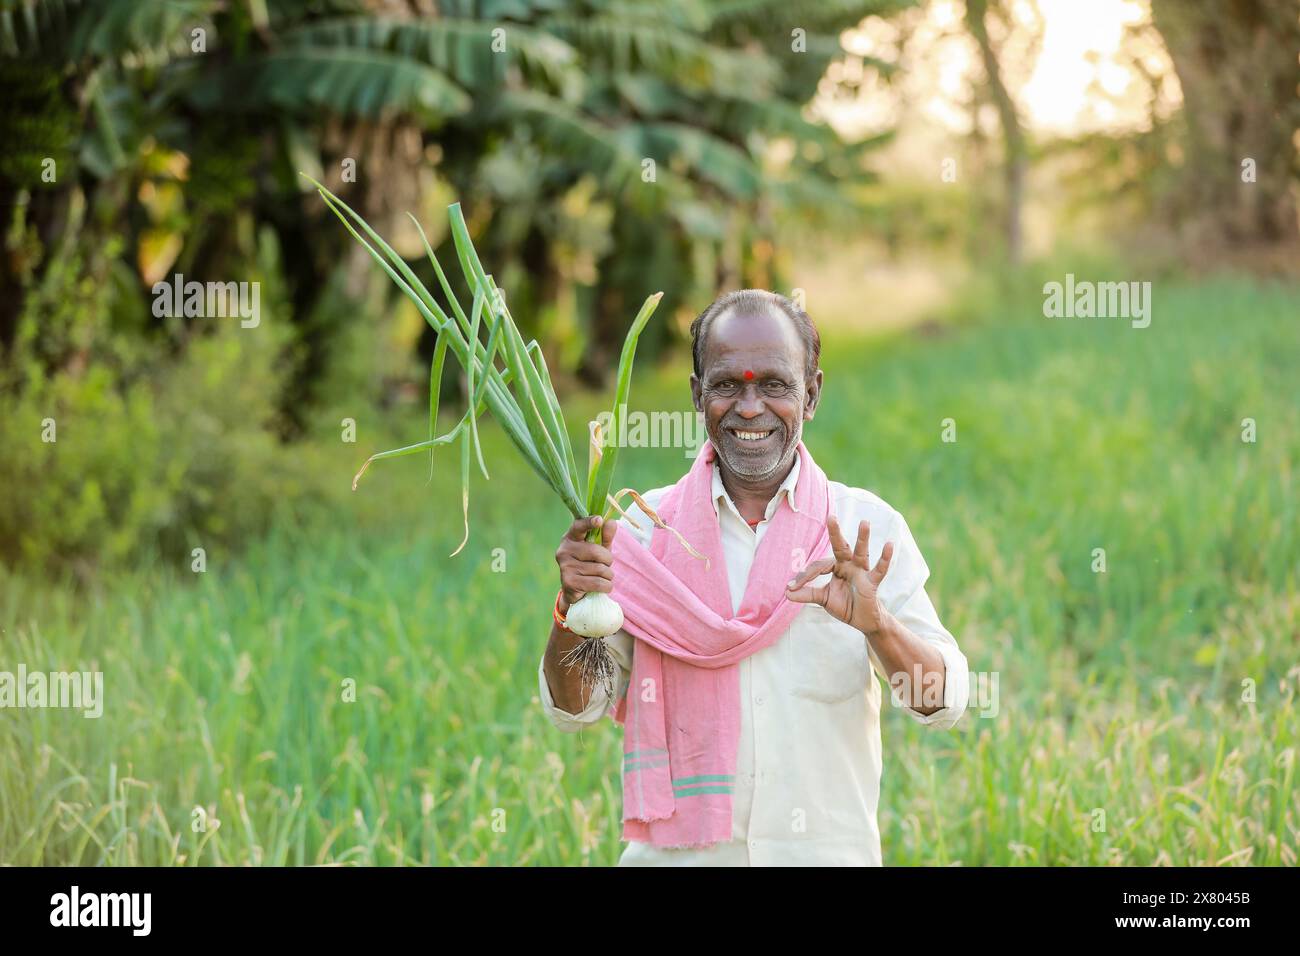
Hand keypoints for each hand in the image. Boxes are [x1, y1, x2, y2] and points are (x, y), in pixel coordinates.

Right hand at [554, 514, 617, 612]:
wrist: (575, 591)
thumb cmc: (589, 565)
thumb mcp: (599, 550)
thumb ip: (605, 536)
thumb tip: (611, 522)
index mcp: (570, 538)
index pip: (579, 527)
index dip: (589, 523)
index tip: (599, 520)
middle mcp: (564, 550)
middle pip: (596, 552)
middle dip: (608, 560)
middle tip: (606, 565)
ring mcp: (565, 566)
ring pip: (600, 569)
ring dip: (608, 575)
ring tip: (602, 577)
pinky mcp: (569, 582)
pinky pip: (598, 583)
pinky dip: (607, 586)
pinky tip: (603, 586)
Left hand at [785, 515, 893, 635]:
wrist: (862, 621)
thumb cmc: (844, 605)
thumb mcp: (822, 598)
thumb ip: (806, 594)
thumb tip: (786, 593)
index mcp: (835, 567)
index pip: (818, 566)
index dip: (804, 576)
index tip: (791, 587)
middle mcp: (848, 565)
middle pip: (840, 546)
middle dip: (835, 532)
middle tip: (831, 517)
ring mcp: (861, 572)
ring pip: (861, 552)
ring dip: (863, 538)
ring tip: (865, 522)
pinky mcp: (871, 582)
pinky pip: (879, 569)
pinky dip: (885, 558)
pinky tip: (889, 544)